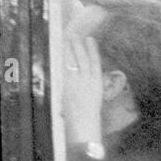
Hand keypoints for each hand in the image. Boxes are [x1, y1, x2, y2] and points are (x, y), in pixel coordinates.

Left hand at [61, 34, 104, 148]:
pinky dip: (64, 58)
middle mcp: (90, 80)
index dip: (93, 50)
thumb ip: (88, 87)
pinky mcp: (69, 85)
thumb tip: (82, 76)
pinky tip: (62, 51)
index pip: (96, 62)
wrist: (84, 125)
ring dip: (72, 49)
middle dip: (81, 46)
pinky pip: (67, 68)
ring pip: (76, 61)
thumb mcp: (93, 99)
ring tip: (69, 39)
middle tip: (77, 35)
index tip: (91, 40)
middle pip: (85, 58)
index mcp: (98, 84)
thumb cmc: (88, 116)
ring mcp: (79, 82)